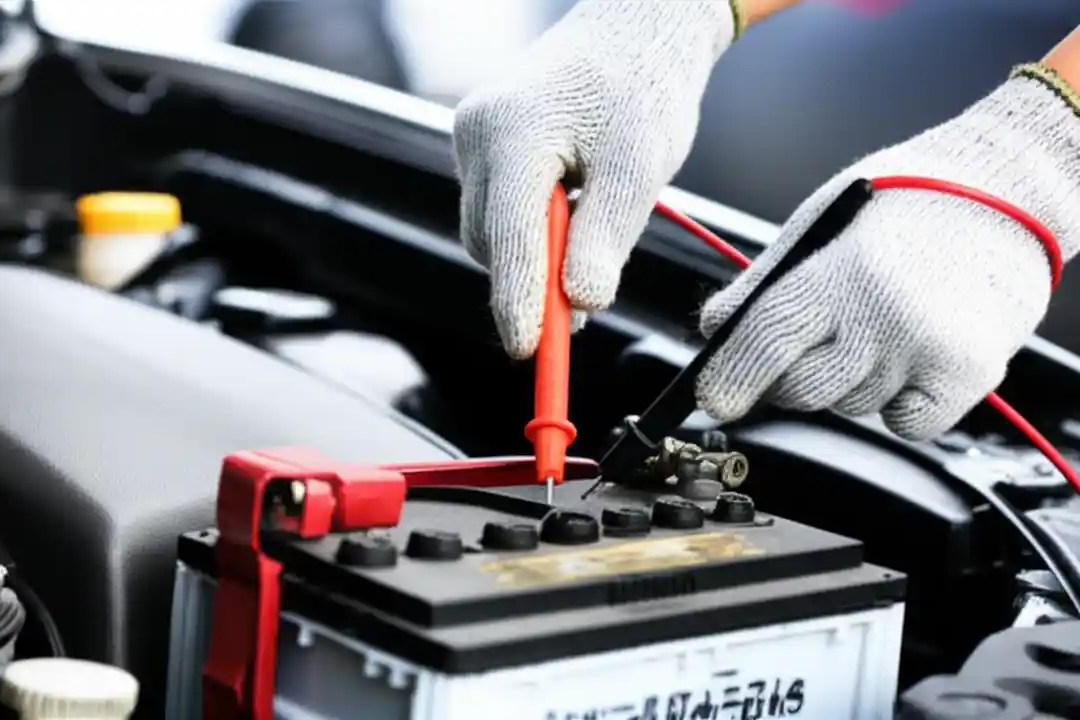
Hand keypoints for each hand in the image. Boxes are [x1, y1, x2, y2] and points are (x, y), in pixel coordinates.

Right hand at [453, 0, 737, 358]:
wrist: (635, 25)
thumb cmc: (643, 84)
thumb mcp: (639, 167)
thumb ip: (605, 237)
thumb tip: (580, 302)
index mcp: (513, 132)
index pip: (509, 237)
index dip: (519, 303)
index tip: (531, 353)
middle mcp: (478, 132)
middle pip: (493, 240)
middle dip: (531, 283)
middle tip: (581, 313)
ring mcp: (472, 135)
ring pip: (492, 229)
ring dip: (534, 256)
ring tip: (589, 247)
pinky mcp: (481, 143)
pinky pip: (496, 208)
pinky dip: (530, 230)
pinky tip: (570, 218)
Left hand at [696, 69, 1079, 439]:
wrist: (1006, 192)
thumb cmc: (906, 202)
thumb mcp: (819, 223)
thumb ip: (765, 282)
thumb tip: (715, 330)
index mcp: (836, 271)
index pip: (763, 341)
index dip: (729, 377)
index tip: (714, 399)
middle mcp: (880, 314)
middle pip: (800, 389)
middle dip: (788, 378)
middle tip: (814, 342)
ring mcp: (926, 349)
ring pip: (850, 407)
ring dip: (849, 383)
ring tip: (880, 326)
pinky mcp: (968, 375)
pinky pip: (905, 424)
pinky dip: (901, 404)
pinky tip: (913, 355)